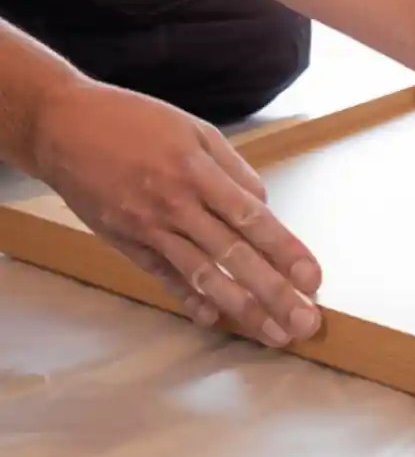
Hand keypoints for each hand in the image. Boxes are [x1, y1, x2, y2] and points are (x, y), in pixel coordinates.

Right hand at [29, 79, 322, 347]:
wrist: (61, 126)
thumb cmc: (135, 122)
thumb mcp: (194, 130)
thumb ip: (235, 172)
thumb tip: (264, 209)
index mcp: (199, 172)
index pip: (254, 220)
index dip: (286, 252)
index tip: (313, 280)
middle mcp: (176, 204)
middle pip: (234, 256)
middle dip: (274, 294)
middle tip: (306, 324)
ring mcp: (149, 227)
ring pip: (203, 274)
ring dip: (242, 309)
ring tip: (274, 334)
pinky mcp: (125, 242)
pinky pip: (164, 276)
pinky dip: (190, 298)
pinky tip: (215, 320)